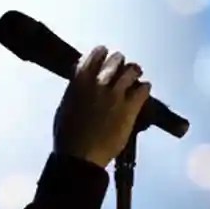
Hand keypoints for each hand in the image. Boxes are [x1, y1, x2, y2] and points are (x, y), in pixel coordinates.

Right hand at [52, 46, 150, 167]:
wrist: (80, 155)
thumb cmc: (67, 134)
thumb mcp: (65, 106)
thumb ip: (76, 89)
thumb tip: (82, 80)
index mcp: (79, 82)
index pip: (94, 56)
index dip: (101, 53)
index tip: (104, 53)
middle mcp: (98, 83)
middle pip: (115, 60)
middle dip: (118, 62)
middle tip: (121, 68)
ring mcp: (116, 95)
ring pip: (132, 71)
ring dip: (134, 71)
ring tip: (135, 74)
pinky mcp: (130, 108)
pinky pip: (143, 89)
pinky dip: (144, 88)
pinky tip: (143, 90)